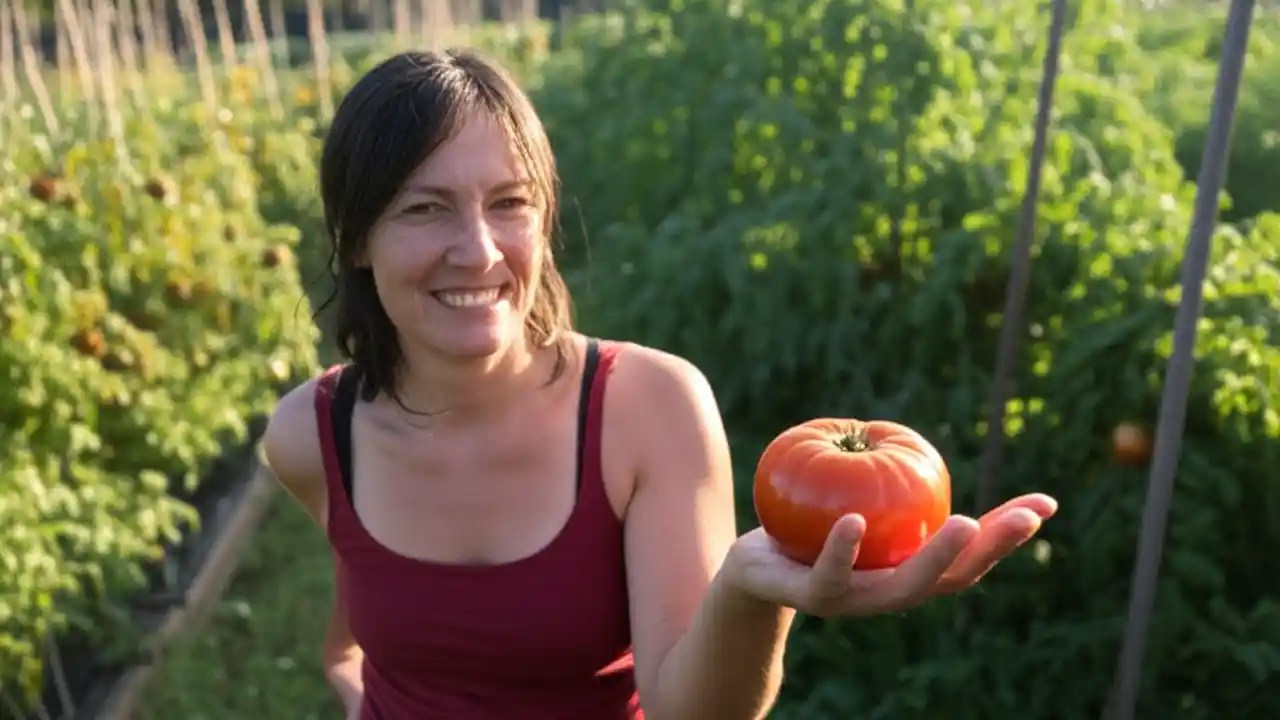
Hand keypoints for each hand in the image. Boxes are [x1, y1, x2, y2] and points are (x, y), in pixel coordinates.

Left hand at [725, 493, 1057, 616]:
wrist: (752, 570)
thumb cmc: (812, 529)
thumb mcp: (854, 498)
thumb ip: (885, 482)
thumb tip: (915, 443)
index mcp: (909, 570)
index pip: (971, 556)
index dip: (1009, 533)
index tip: (1046, 504)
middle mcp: (890, 593)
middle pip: (952, 578)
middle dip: (992, 549)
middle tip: (1023, 518)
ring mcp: (853, 602)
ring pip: (901, 589)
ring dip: (936, 558)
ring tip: (965, 522)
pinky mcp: (810, 597)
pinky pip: (830, 576)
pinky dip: (844, 550)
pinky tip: (855, 520)